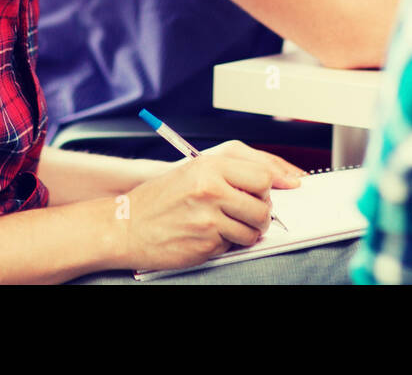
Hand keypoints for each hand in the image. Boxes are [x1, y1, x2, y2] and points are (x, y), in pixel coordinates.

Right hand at [117, 140, 303, 271]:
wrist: (125, 225)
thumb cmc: (160, 197)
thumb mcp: (194, 169)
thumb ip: (234, 169)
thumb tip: (280, 179)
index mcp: (209, 166)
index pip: (262, 173)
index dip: (274, 184)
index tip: (286, 189)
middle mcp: (210, 189)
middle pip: (263, 203)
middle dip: (262, 211)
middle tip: (248, 210)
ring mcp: (208, 218)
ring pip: (253, 229)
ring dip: (247, 232)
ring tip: (227, 225)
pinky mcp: (205, 244)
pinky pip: (233, 246)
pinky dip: (227, 243)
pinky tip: (209, 235)